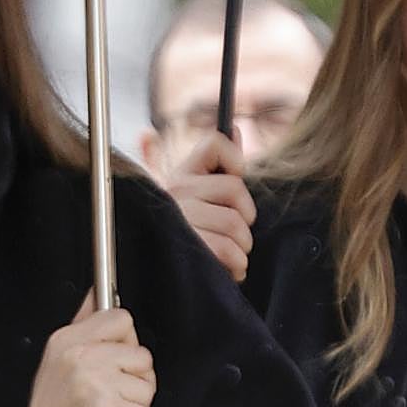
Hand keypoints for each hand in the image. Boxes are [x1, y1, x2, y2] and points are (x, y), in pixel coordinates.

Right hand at [19, 291, 155, 406]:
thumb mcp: (56, 362)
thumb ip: (82, 327)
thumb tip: (99, 293)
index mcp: (67, 341)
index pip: (121, 319)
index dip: (128, 344)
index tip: (117, 365)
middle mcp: (80, 358)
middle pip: (142, 355)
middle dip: (136, 382)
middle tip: (114, 399)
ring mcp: (95, 384)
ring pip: (148, 387)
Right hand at [164, 132, 254, 281]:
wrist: (161, 277)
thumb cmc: (188, 235)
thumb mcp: (199, 196)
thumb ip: (218, 163)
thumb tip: (236, 129)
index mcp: (181, 174)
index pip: (216, 143)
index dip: (235, 160)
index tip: (234, 179)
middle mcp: (175, 190)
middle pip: (236, 189)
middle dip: (244, 219)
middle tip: (231, 234)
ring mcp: (179, 219)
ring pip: (236, 224)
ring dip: (242, 248)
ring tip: (228, 256)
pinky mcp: (187, 249)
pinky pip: (230, 252)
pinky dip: (236, 266)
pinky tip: (225, 271)